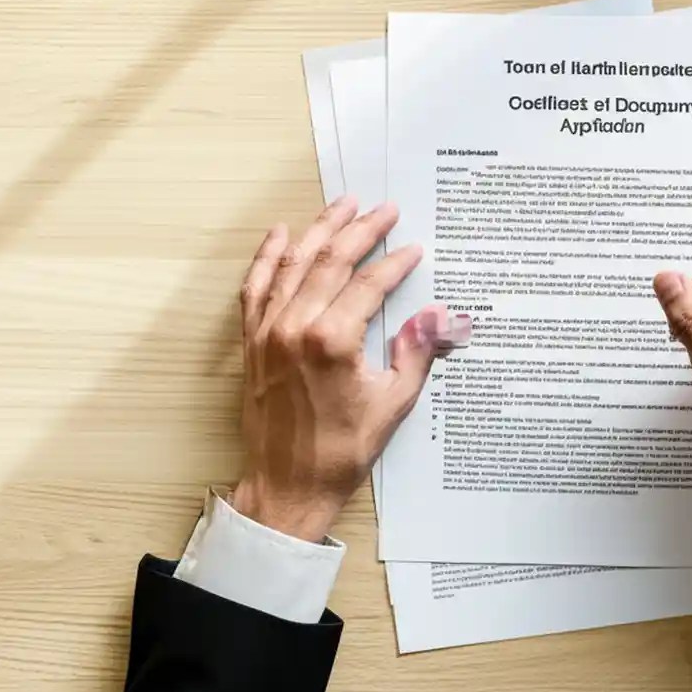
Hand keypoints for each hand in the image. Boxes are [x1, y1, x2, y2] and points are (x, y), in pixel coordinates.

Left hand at [234, 197, 447, 541]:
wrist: (288, 486)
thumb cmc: (341, 451)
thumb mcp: (394, 404)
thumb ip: (416, 352)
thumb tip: (440, 316)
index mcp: (332, 341)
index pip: (369, 285)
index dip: (395, 263)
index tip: (413, 249)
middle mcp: (295, 328)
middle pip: (331, 262)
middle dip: (360, 231)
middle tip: (383, 209)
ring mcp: (268, 332)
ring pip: (294, 265)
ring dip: (319, 231)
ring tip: (342, 206)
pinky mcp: (252, 343)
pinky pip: (256, 288)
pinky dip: (267, 258)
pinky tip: (280, 235)